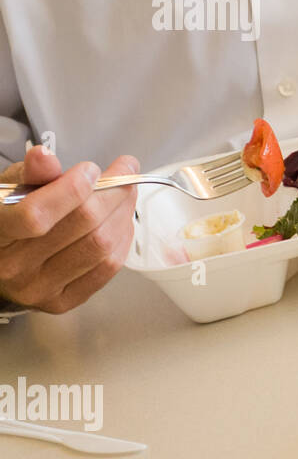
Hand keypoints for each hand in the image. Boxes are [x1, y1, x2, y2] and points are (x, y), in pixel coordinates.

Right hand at [0, 145, 139, 312]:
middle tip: (125, 171)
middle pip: (82, 226)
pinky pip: (108, 269)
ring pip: (101, 246)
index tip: (91, 169)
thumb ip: (30, 173)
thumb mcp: (11, 189)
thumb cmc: (9, 218)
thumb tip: (44, 156)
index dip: (73, 188)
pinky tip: (121, 222)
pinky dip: (123, 240)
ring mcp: (39, 289)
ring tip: (125, 194)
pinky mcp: (63, 301)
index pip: (37, 214)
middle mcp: (14, 267)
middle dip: (114, 192)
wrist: (0, 260)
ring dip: (123, 214)